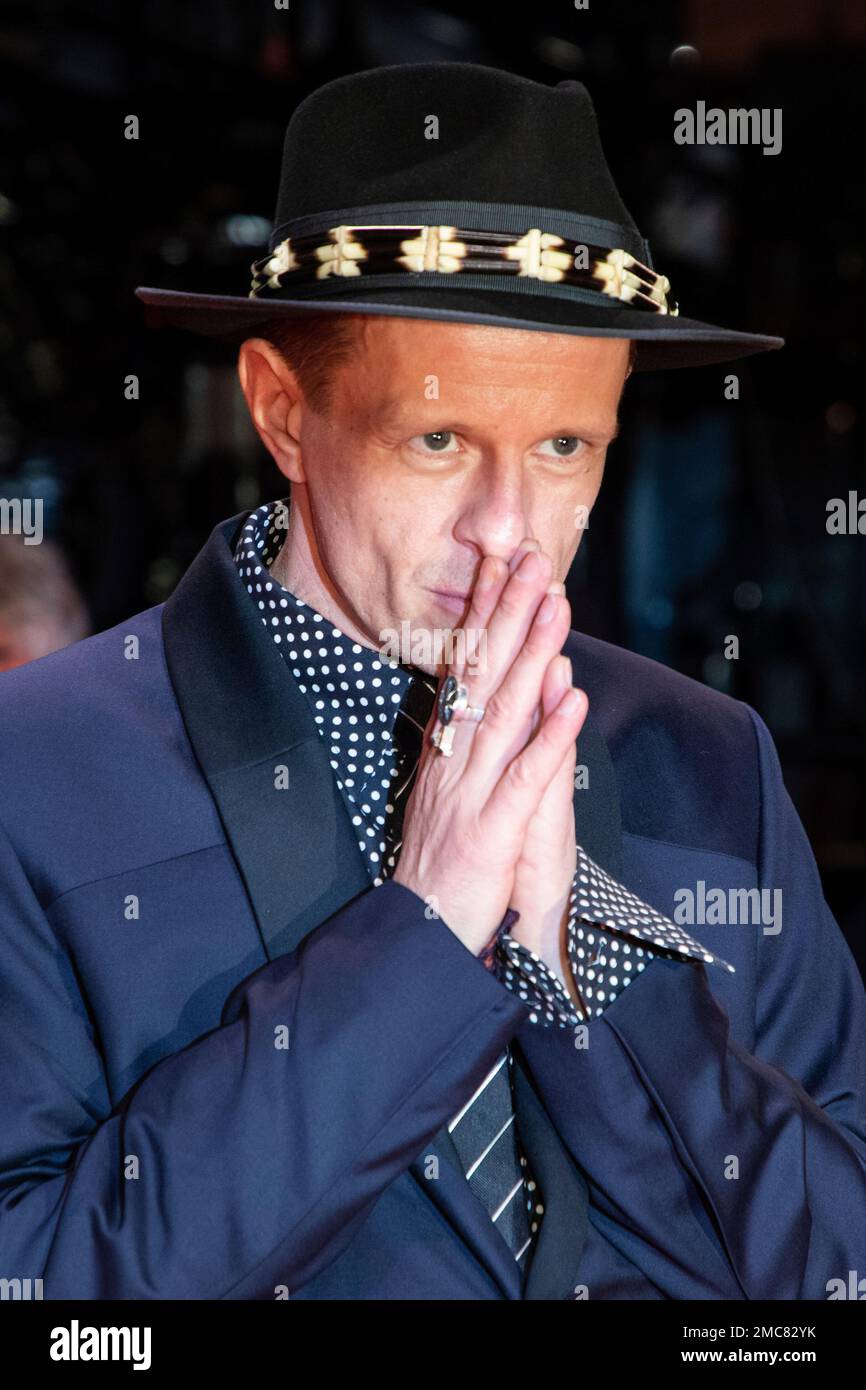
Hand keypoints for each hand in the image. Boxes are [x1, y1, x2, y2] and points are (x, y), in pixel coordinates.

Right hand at [393, 545, 582, 957]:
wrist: (419, 933)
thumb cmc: (440, 863)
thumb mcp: (447, 791)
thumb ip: (466, 742)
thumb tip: (482, 692)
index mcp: (445, 750)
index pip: (464, 668)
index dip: (484, 613)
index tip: (502, 563)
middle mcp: (453, 760)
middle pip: (482, 674)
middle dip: (510, 612)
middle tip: (533, 558)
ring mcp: (470, 793)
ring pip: (505, 712)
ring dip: (533, 654)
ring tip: (558, 605)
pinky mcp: (491, 832)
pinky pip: (525, 777)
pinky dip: (551, 736)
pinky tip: (573, 696)